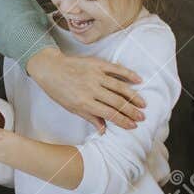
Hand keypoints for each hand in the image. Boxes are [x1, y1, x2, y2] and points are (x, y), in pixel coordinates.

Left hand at [26, 45, 143, 132]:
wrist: (50, 68)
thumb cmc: (59, 91)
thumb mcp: (72, 108)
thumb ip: (90, 118)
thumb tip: (104, 130)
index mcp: (84, 102)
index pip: (109, 114)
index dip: (123, 121)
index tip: (133, 126)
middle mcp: (91, 89)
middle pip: (117, 102)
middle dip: (131, 111)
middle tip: (142, 117)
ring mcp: (95, 75)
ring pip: (120, 87)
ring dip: (133, 96)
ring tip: (143, 104)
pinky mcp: (97, 63)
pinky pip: (116, 69)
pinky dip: (128, 74)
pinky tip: (139, 80)